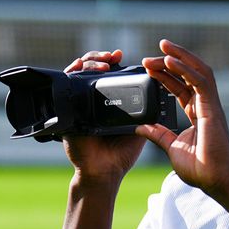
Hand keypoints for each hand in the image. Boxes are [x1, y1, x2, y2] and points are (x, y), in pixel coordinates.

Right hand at [61, 50, 145, 180]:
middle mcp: (91, 100)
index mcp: (107, 102)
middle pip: (91, 67)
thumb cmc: (122, 154)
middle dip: (100, 57)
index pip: (107, 73)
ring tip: (103, 63)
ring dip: (90, 62)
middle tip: (112, 57)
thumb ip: (146, 111)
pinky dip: (75, 73)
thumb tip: (160, 90)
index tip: (120, 56)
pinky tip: (85, 69)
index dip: (112, 61)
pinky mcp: (67, 109)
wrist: (104, 172)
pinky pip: (67, 85)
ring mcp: (77, 103)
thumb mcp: (140, 128)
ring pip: (78, 71)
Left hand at [137, 40, 228, 195]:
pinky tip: (170, 61)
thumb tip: (140, 127)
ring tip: (163, 46)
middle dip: (172, 61)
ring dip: (180, 57)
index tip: (149, 67)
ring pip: (198, 71)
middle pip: (190, 75)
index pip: (181, 87)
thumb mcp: (172, 147)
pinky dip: (186, 69)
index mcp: (197, 114)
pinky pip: (200, 82)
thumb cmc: (200, 169)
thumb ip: (158, 135)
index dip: (166, 76)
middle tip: (152, 52)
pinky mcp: (212, 109)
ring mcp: (211, 106)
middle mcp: (206, 106)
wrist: (215, 180)